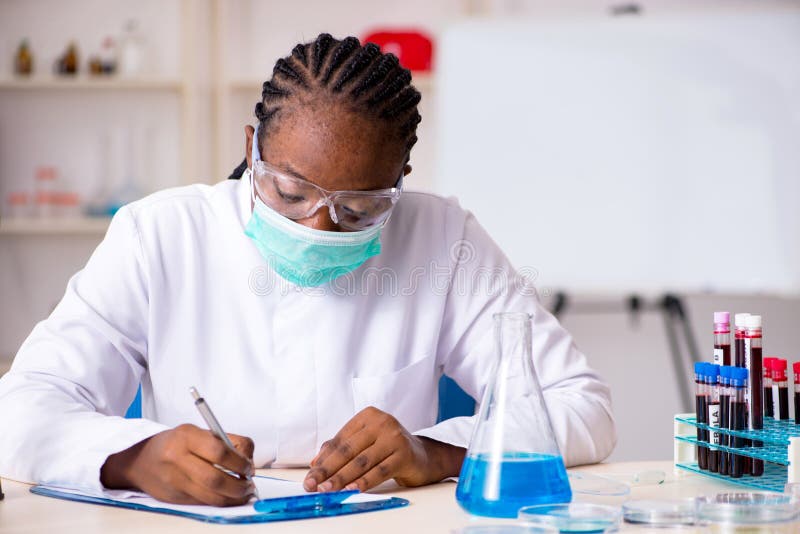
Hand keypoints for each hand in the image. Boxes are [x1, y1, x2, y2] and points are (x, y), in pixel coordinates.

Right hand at [100, 424, 255, 505]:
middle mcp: (177, 458)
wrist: (140, 460)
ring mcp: (174, 481)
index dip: (240, 462)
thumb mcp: (198, 432)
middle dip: (239, 486)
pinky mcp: (173, 498)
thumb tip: (248, 463)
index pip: (219, 451)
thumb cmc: (177, 443)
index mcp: (186, 436)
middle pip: (215, 479)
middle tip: (249, 485)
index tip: (248, 467)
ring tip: (243, 493)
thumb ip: (226, 441)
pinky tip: (228, 496)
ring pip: (210, 496)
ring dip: (233, 498)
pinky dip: (220, 501)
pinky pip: (203, 502)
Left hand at [303, 406, 464, 492]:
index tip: (310, 476)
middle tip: (313, 485)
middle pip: (348, 450)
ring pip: (362, 462)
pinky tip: (351, 491)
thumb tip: (315, 463)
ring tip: (328, 491)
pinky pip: (379, 471)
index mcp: (368, 416)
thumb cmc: (388, 449)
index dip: (323, 460)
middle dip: (328, 470)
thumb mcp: (364, 443)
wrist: (422, 456)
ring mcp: (394, 437)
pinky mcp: (404, 454)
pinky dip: (363, 482)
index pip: (340, 440)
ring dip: (342, 479)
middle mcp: (382, 422)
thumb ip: (341, 449)